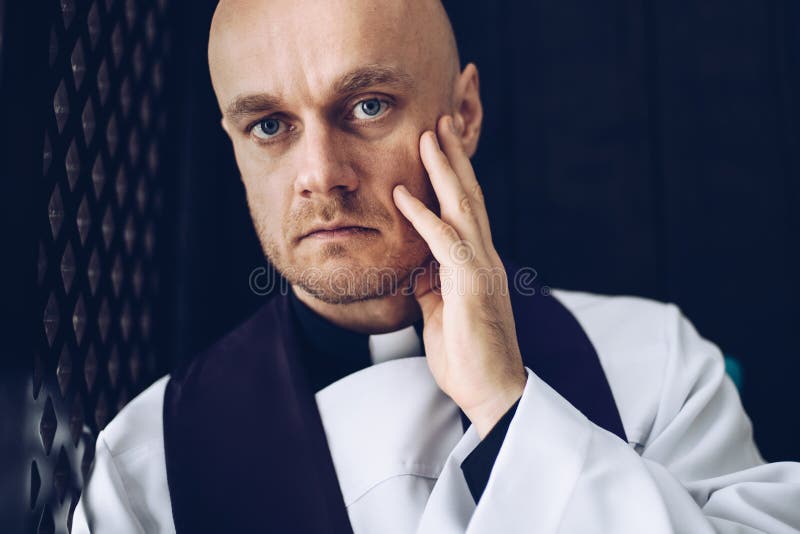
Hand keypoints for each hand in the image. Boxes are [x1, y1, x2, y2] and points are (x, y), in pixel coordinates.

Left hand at [392, 115, 526, 438]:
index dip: (453, 177)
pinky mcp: (471, 288)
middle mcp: (485, 258)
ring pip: (463, 208)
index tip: (439, 147)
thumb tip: (416, 267)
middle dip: (453, 158)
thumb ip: (431, 285)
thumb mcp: (441, 313)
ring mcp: (481, 270)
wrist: (494, 393)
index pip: (466, 210)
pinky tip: (403, 196)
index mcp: (477, 263)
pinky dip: (423, 218)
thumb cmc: (469, 356)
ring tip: (430, 135)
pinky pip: (445, 245)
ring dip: (444, 171)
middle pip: (469, 197)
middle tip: (440, 120)